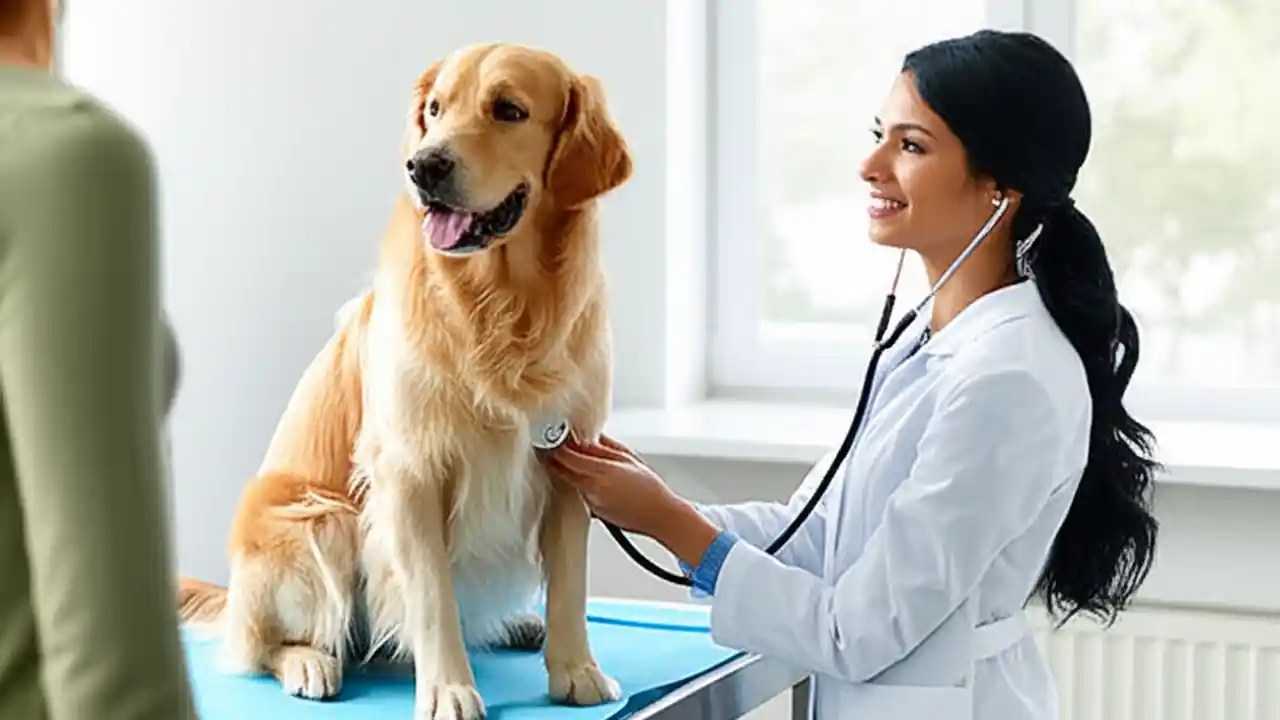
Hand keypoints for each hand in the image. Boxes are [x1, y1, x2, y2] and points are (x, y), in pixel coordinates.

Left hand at [543, 433, 718, 566]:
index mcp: (602, 472)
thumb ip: (604, 446)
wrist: (660, 516)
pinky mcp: (593, 512)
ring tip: (584, 462)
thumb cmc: (650, 489)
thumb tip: (587, 435)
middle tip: (557, 447)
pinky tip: (596, 480)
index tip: (555, 437)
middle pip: (563, 471)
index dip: (558, 446)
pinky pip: (581, 493)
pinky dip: (583, 484)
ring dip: (571, 471)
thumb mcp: (629, 458)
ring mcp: (591, 502)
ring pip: (571, 482)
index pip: (568, 457)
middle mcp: (592, 489)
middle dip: (557, 459)